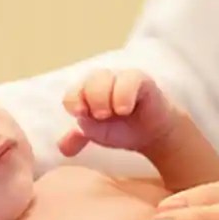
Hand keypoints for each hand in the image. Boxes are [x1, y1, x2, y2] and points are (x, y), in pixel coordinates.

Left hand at [58, 69, 180, 156]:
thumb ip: (79, 138)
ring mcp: (121, 79)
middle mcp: (101, 82)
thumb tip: (67, 142)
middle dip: (91, 98)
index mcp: (86, 93)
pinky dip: (124, 94)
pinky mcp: (141, 80)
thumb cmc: (121, 130)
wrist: (151, 134)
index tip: (80, 114)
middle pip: (88, 80)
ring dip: (105, 95)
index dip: (73, 101)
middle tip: (101, 115)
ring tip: (116, 113)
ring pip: (105, 77)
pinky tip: (125, 109)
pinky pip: (130, 79)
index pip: (73, 92)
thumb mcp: (97, 136)